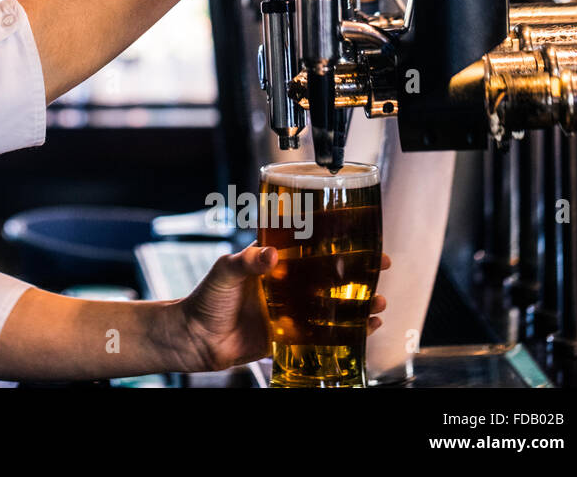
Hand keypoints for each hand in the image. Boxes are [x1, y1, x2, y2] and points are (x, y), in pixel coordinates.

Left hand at [161, 243, 391, 372]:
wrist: (194, 338)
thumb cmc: (205, 299)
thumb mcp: (224, 271)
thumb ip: (245, 262)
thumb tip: (271, 254)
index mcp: (273, 264)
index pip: (310, 249)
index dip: (337, 243)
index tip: (362, 239)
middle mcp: (286, 285)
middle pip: (330, 275)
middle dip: (358, 271)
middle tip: (382, 267)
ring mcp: (290, 311)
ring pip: (333, 304)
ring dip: (359, 303)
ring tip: (379, 302)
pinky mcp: (290, 336)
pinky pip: (324, 333)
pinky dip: (347, 331)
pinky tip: (366, 329)